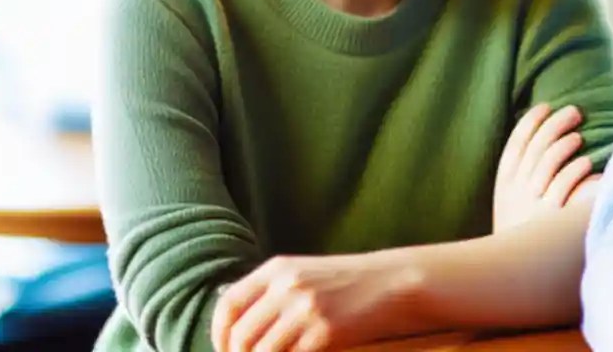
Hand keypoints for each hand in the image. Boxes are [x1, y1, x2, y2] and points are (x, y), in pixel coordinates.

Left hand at [211, 252, 422, 351]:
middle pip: (241, 334)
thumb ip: (271, 294)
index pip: (228, 304)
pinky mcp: (325, 330)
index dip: (219, 334)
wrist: (392, 282)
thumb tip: (237, 328)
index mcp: (277, 269)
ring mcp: (306, 308)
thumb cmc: (346, 283)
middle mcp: (287, 285)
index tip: (224, 350)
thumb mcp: (304, 275)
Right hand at [492, 103, 596, 231]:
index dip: (530, 121)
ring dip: (565, 144)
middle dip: (554, 124)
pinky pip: (565, 186)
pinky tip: (587, 164)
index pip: (515, 142)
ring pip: (549, 161)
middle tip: (573, 111)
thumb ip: (521, 177)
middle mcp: (516, 189)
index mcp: (503, 183)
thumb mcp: (509, 204)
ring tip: (578, 137)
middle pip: (536, 146)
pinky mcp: (551, 218)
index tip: (545, 106)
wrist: (513, 274)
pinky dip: (576, 171)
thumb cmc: (519, 234)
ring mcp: (533, 203)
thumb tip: (543, 144)